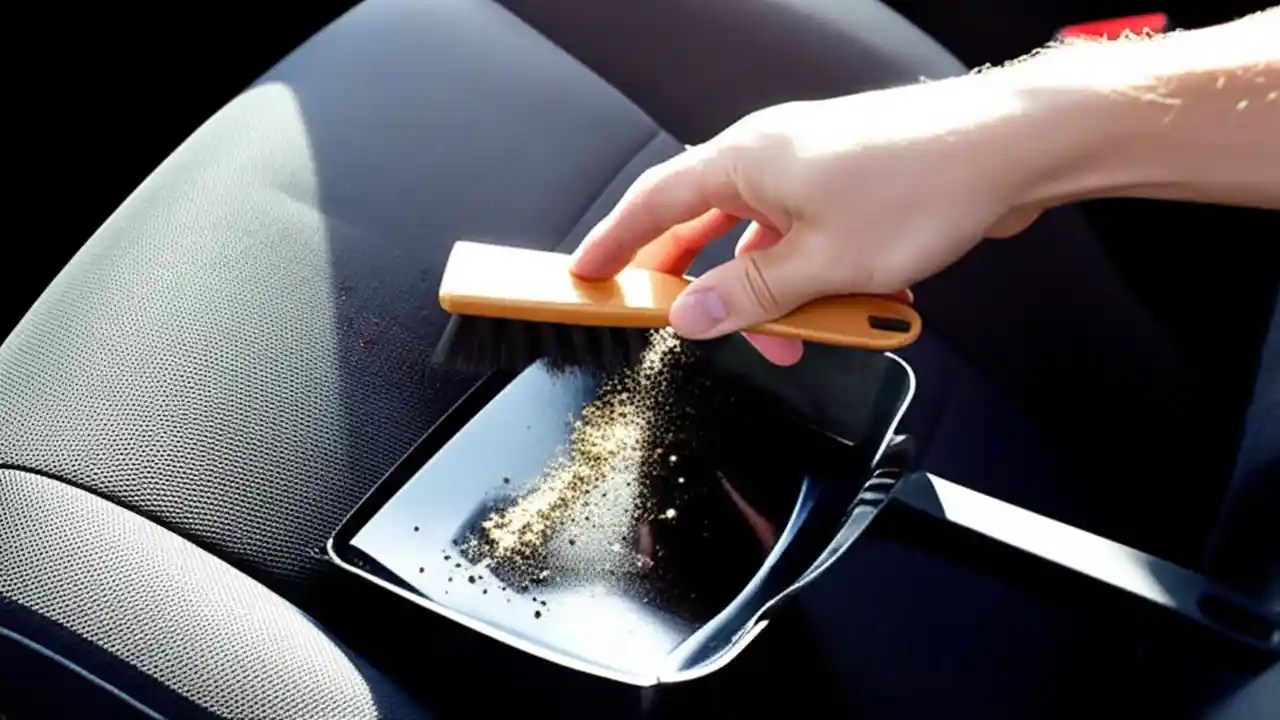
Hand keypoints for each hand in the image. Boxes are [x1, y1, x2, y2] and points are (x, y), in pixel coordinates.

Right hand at [569, 75, 1063, 364]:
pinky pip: (808, 241)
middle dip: (707, 289)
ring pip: (766, 245)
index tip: (586, 275)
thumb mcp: (820, 263)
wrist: (1009, 150)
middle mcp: (770, 157)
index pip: (654, 204)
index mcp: (745, 160)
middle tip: (695, 328)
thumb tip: (689, 316)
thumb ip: (747, 298)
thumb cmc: (919, 182)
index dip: (614, 244)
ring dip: (780, 296)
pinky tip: (855, 306)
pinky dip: (818, 279)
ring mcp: (810, 171)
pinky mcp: (847, 187)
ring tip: (809, 333)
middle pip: (707, 230)